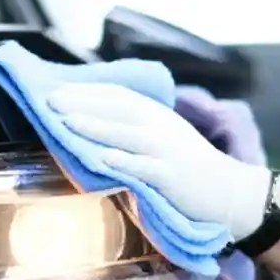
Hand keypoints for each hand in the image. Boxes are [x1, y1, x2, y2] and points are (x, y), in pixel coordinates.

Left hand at [48, 82, 272, 241]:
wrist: (229, 192)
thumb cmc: (189, 167)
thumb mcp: (163, 138)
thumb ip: (133, 129)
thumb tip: (91, 123)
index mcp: (157, 116)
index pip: (118, 96)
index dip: (87, 91)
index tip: (57, 87)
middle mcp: (161, 128)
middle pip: (118, 109)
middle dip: (83, 103)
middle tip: (50, 100)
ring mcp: (167, 152)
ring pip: (128, 134)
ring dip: (96, 126)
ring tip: (66, 121)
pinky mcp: (173, 177)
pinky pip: (146, 168)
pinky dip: (126, 162)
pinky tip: (104, 158)